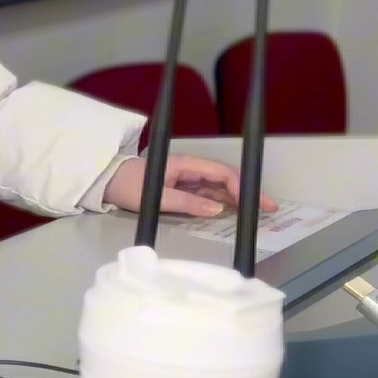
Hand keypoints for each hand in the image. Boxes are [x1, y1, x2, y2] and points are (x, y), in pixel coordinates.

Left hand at [102, 154, 279, 217]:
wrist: (108, 183)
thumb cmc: (128, 186)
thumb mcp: (157, 197)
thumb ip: (187, 203)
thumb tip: (217, 210)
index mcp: (185, 165)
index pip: (222, 173)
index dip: (241, 187)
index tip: (254, 202)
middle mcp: (190, 170)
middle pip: (226, 179)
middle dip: (248, 192)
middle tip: (269, 207)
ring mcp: (187, 179)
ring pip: (219, 188)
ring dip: (239, 199)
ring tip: (258, 212)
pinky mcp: (183, 189)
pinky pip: (208, 195)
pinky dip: (223, 203)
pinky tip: (235, 212)